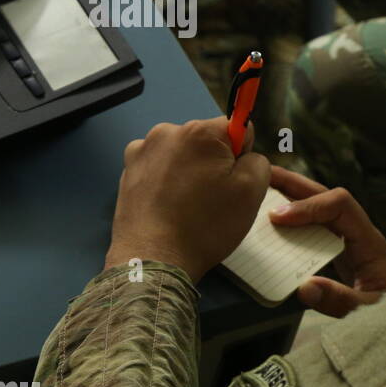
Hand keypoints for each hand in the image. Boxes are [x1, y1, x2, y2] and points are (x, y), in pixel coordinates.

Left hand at [104, 117, 270, 282]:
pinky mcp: (127, 169)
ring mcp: (141, 150)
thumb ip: (258, 161)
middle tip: (212, 199)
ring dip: (191, 171)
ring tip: (188, 206)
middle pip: (208, 140)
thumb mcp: (252, 192)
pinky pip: (161, 166)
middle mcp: (166, 131)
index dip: (243, 156)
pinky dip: (168, 180)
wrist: (153, 258)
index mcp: (199, 131)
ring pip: (184, 154)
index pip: (239, 128)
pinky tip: (169, 205)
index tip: (233, 182)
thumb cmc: (206, 225)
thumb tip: (244, 155)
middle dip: (215, 163)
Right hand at [267, 165, 385, 318]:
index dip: (308, 207)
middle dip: (296, 185)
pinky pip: (317, 230)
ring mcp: (351, 242)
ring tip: (261, 190)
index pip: (341, 206)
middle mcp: (360, 235)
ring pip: (321, 210)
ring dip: (293, 197)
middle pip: (328, 198)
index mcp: (371, 242)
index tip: (277, 217)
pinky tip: (274, 222)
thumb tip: (304, 287)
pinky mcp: (341, 254)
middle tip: (262, 175)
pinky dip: (295, 221)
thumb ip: (340, 300)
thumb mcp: (370, 311)